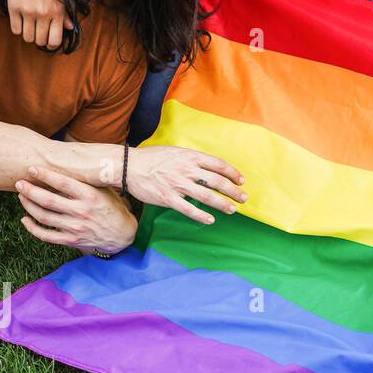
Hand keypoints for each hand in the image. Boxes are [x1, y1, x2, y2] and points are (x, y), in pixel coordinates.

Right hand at [8, 0, 71, 48]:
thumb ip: (65, 13)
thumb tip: (70, 28)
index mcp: (57, 11)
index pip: (55, 40)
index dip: (51, 43)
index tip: (48, 39)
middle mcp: (43, 13)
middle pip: (40, 41)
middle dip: (39, 39)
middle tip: (38, 31)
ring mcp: (27, 11)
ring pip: (27, 37)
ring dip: (28, 34)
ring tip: (30, 25)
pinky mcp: (14, 7)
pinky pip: (15, 29)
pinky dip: (18, 28)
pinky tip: (21, 20)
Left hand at [16, 166, 136, 253]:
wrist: (122, 235)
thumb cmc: (112, 208)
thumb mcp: (105, 191)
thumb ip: (86, 182)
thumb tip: (66, 165)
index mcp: (91, 196)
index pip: (64, 183)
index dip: (45, 175)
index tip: (32, 169)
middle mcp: (82, 212)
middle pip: (48, 200)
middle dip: (30, 190)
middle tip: (19, 183)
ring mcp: (75, 228)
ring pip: (44, 216)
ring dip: (29, 205)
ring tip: (21, 196)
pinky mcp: (71, 240)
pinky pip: (46, 235)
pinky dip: (32, 228)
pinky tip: (25, 219)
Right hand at [126, 146, 246, 224]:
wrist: (128, 166)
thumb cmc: (153, 158)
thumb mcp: (177, 152)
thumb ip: (193, 160)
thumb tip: (209, 168)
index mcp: (190, 157)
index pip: (218, 165)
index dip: (233, 173)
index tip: (241, 181)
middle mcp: (187, 170)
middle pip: (217, 181)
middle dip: (233, 191)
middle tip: (243, 198)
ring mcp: (177, 184)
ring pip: (206, 196)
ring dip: (222, 204)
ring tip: (232, 209)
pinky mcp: (167, 198)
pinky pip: (188, 209)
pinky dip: (201, 216)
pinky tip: (211, 220)